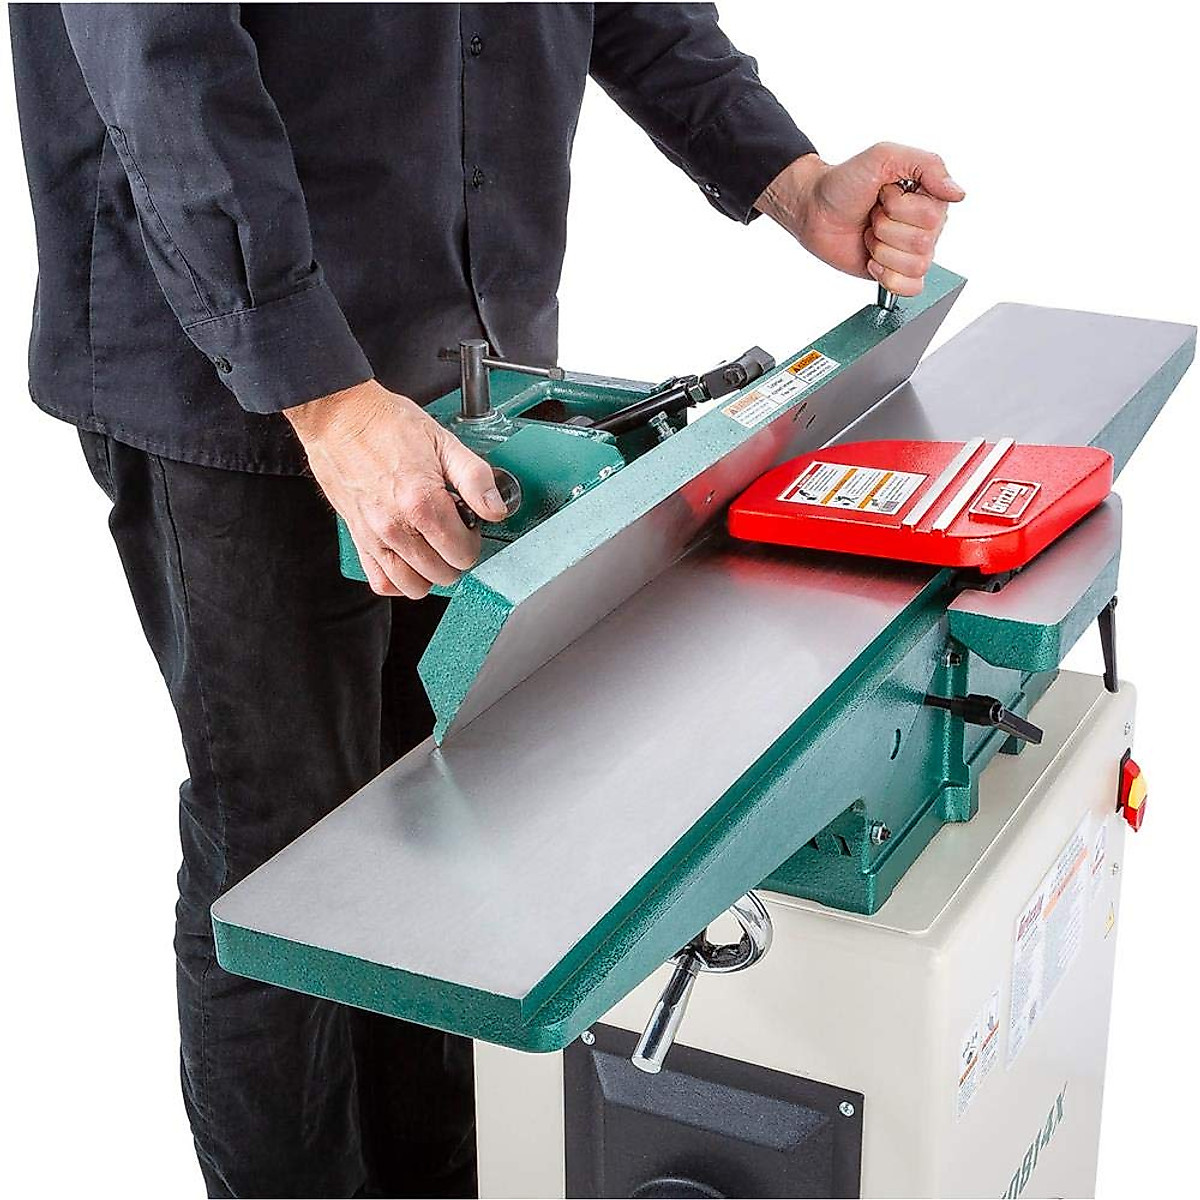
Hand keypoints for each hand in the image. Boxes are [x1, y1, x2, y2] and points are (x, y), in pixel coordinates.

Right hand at [285, 379, 506, 597]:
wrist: (341, 417)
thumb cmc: (387, 425)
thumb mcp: (444, 442)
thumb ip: (476, 478)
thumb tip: (496, 509)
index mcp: (422, 503)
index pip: (463, 553)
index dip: (473, 540)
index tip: (467, 524)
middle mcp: (397, 526)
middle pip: (443, 574)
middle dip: (454, 556)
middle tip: (450, 530)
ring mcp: (375, 537)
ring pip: (414, 586)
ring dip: (430, 573)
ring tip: (432, 547)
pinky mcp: (358, 539)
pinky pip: (381, 582)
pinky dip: (399, 580)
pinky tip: (409, 560)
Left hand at [755, 143, 965, 296]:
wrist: (814, 210)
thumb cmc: (846, 181)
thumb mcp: (886, 156)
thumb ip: (929, 165)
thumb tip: (958, 194)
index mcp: (929, 198)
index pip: (933, 216)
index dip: (900, 208)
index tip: (884, 194)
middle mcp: (926, 226)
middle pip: (923, 243)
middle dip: (886, 229)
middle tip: (872, 215)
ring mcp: (910, 251)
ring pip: (915, 265)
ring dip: (882, 250)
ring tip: (870, 234)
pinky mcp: (895, 273)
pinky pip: (910, 288)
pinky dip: (888, 277)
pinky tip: (873, 262)